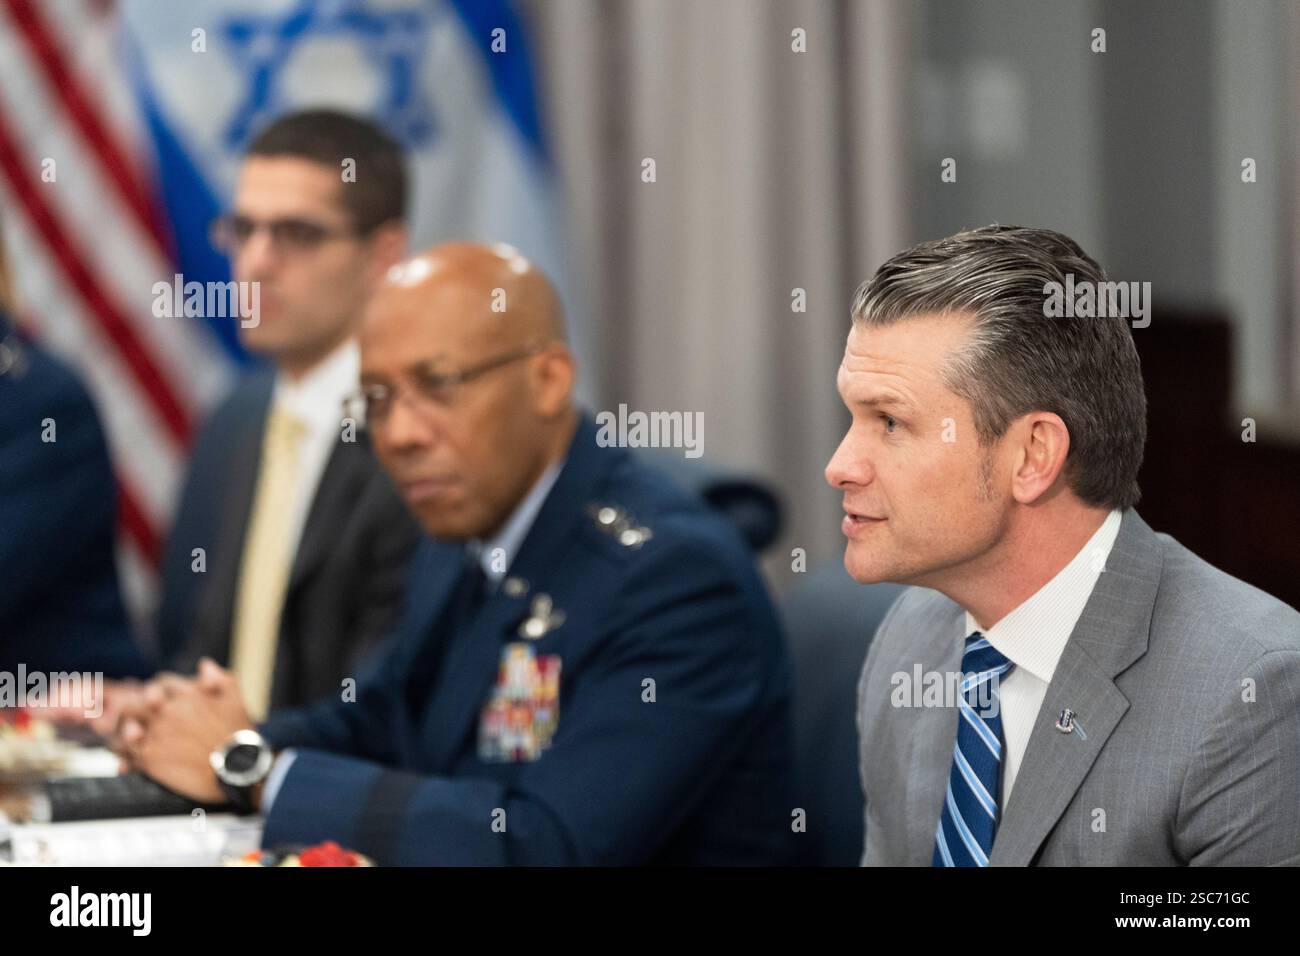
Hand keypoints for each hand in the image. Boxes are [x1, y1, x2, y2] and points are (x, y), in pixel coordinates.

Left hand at [118, 660, 255, 803]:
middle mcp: (166, 713)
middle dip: (130, 709)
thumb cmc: (238, 734)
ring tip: (126, 740)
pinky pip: (125, 755)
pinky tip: (125, 762)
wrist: (237, 768)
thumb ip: (219, 679)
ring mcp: (156, 736)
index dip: (157, 689)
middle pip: (132, 704)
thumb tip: (204, 665)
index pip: (161, 683)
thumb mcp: (235, 699)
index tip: (157, 698)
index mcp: (186, 696)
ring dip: (120, 733)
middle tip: (131, 718)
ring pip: (122, 729)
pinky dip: (122, 757)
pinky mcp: (150, 760)